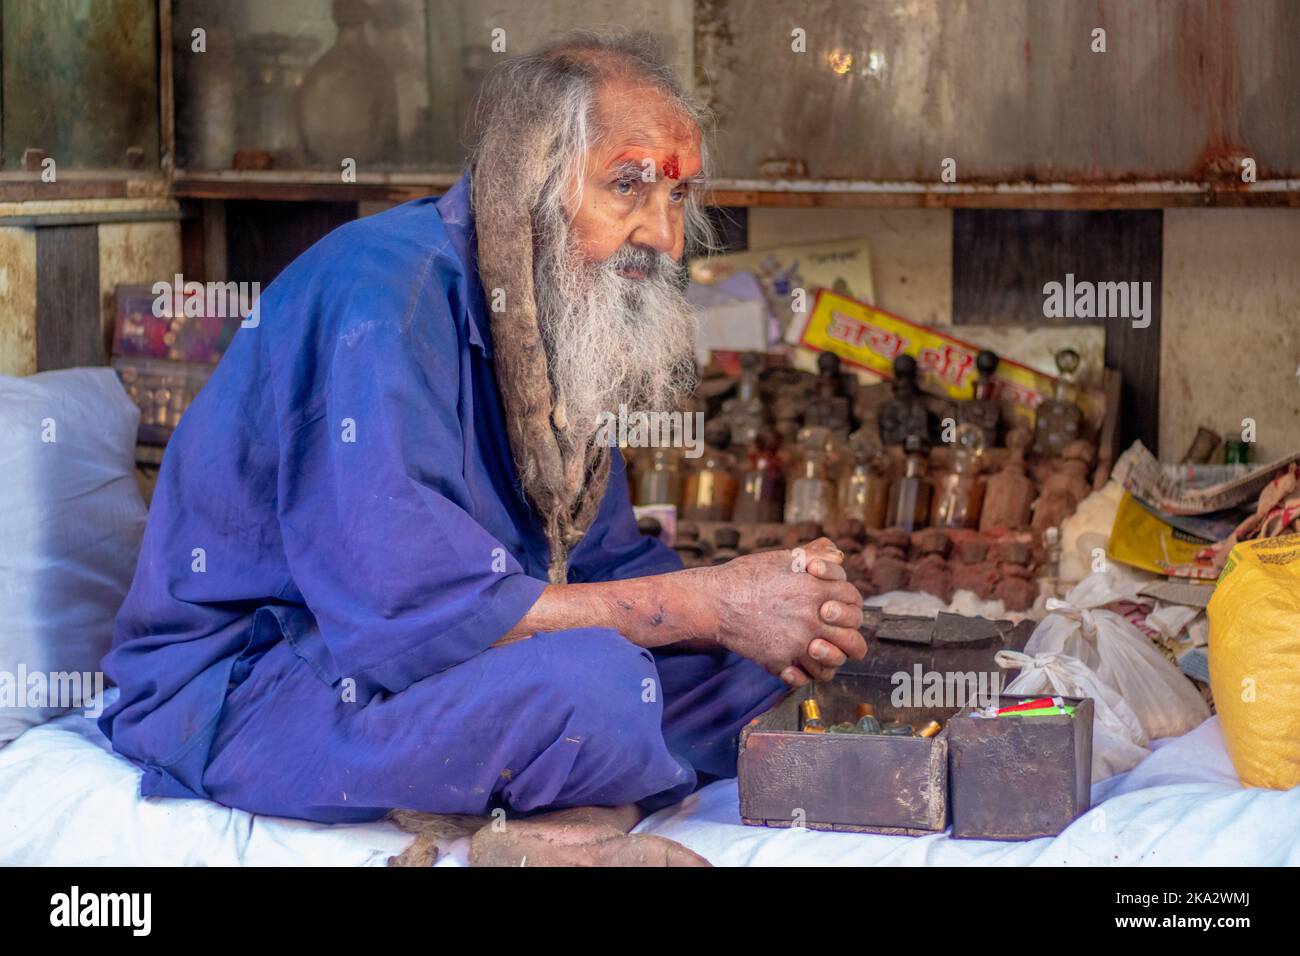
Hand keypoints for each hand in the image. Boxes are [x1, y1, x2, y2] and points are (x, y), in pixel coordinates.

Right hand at [702, 537, 864, 686]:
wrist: (715, 600)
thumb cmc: (746, 576)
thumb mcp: (785, 557)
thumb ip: (815, 554)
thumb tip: (836, 553)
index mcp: (818, 589)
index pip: (854, 601)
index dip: (849, 604)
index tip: (836, 607)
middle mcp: (813, 618)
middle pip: (854, 638)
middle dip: (849, 637)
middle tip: (835, 634)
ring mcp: (799, 642)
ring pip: (835, 663)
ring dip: (831, 658)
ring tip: (818, 651)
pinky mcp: (781, 660)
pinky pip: (806, 677)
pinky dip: (805, 674)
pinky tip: (797, 664)